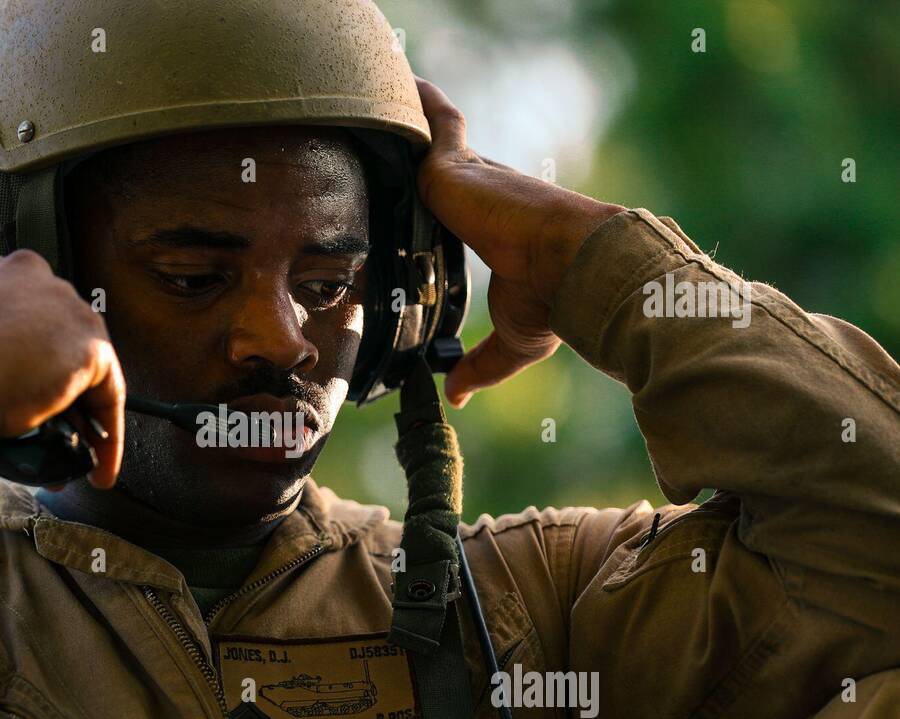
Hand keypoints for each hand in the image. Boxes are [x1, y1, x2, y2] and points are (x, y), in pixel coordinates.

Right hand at [0, 249, 124, 487]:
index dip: (34, 354)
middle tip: (59, 424)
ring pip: (88, 363)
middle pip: (63, 332)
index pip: (29, 310)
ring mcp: (64, 307)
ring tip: (79, 451)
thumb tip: (11, 377)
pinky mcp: (87, 345)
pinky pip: (109, 395)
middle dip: (64, 381)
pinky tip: (97, 463)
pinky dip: (107, 435)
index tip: (33, 386)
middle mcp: (31, 275)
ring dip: (86, 411)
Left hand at [415, 77, 625, 405]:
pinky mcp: (453, 165)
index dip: (445, 203)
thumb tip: (456, 395)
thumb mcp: (513, 341)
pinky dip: (413, 104)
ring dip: (410, 124)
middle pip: (442, 167)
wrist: (576, 266)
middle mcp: (483, 194)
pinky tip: (393, 84)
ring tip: (381, 105)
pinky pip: (428, 123)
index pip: (462, 208)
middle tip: (387, 147)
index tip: (428, 205)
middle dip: (420, 157)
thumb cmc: (557, 300)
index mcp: (495, 229)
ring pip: (430, 140)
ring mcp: (469, 175)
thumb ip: (479, 364)